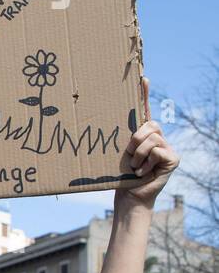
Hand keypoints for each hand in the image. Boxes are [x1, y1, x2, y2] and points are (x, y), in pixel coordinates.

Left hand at [115, 79, 177, 206]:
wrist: (130, 196)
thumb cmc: (120, 175)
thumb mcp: (117, 154)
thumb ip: (120, 139)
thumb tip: (100, 122)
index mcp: (142, 134)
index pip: (145, 110)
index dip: (144, 94)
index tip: (142, 77)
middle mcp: (157, 137)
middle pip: (148, 124)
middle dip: (135, 139)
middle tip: (129, 155)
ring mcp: (167, 147)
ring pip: (151, 138)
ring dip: (137, 154)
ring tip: (134, 166)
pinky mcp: (173, 158)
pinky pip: (156, 151)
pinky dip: (146, 162)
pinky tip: (143, 172)